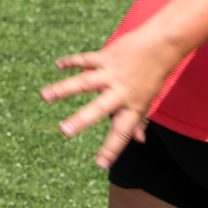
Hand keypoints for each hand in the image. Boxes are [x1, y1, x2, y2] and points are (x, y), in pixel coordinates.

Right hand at [41, 34, 178, 168]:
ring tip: (45, 96)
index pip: (122, 132)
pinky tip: (58, 65)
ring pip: (85, 82)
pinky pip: (86, 59)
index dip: (112, 148)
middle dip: (81, 120)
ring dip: (63, 89)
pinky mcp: (107, 56)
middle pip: (100, 108)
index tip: (101, 163)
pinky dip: (71, 62)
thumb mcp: (149, 100)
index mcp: (133, 106)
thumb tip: (140, 141)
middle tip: (65, 131)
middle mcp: (121, 91)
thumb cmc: (154, 75)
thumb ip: (141, 120)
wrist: (163, 44)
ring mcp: (112, 73)